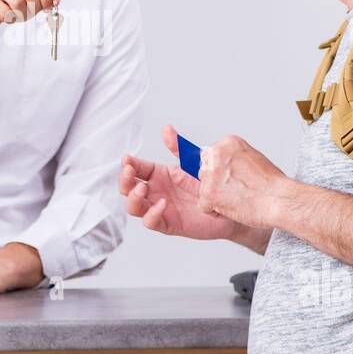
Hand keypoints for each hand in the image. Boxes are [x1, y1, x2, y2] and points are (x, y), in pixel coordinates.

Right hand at [119, 125, 246, 239]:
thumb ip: (178, 148)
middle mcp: (155, 192)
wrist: (228, 207)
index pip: (135, 169)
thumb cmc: (210, 185)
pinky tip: (161, 204)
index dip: (128, 164)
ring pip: (134, 207)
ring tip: (142, 189)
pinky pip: (152, 222)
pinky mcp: (168, 224)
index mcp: (158, 175)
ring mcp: (159, 208)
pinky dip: (152, 214)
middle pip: (127, 188)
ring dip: (133, 198)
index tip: (126, 159)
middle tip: (129, 172)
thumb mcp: (193, 163)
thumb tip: (166, 129)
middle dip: (124, 180)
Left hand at [197, 133, 287, 229]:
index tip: (233, 177)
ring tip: (238, 198)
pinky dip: (216, 211)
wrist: (279, 200)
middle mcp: (217, 155)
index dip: (220, 171)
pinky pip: (204, 206)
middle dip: (216, 184)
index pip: (209, 156)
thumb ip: (232, 158)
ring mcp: (211, 174)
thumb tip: (220, 164)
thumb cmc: (272, 184)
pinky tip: (233, 207)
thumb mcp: (252, 157)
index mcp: (228, 143)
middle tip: (237, 189)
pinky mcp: (208, 193)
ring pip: (204, 189)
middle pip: (204, 172)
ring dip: (217, 197)